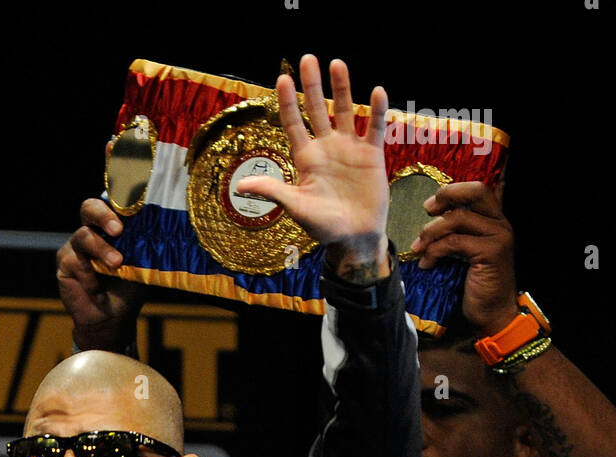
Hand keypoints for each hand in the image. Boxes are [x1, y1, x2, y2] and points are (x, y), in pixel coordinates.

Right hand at [56, 196, 145, 350]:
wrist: (111, 319)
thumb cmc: (128, 289)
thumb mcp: (141, 267)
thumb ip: (143, 249)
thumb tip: (160, 234)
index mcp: (112, 227)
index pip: (112, 202)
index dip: (118, 197)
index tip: (134, 204)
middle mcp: (92, 230)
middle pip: (89, 208)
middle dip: (103, 215)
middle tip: (118, 230)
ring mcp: (76, 245)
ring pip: (84, 236)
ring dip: (102, 250)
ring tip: (116, 264)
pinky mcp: (65, 262)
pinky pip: (76, 263)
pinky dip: (91, 278)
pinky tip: (98, 292)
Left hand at [236, 56, 388, 278]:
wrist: (355, 238)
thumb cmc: (323, 227)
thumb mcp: (296, 207)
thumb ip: (273, 191)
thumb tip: (239, 186)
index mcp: (306, 158)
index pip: (293, 124)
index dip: (287, 103)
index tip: (282, 80)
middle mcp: (326, 148)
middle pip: (317, 109)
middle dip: (312, 85)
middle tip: (307, 59)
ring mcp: (349, 149)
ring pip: (345, 111)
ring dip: (342, 88)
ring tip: (337, 63)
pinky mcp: (372, 155)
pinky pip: (374, 128)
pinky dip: (376, 111)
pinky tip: (376, 92)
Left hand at [409, 181, 518, 334]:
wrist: (491, 315)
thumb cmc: (475, 287)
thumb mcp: (464, 254)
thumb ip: (457, 234)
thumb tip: (431, 220)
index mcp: (495, 221)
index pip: (478, 190)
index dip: (453, 190)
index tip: (430, 206)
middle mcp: (500, 224)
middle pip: (476, 191)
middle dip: (447, 196)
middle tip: (427, 210)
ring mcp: (498, 236)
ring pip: (458, 219)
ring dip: (431, 232)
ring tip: (418, 248)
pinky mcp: (491, 252)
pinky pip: (455, 242)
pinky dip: (435, 251)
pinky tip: (426, 264)